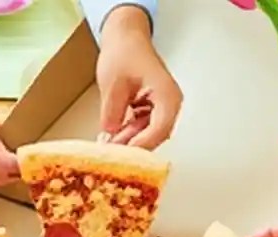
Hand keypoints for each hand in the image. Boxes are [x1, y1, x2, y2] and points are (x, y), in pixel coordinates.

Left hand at [96, 6, 181, 148]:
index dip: (142, 145)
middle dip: (133, 146)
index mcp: (167, 94)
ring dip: (129, 142)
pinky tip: (112, 138)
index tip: (124, 155)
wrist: (126, 38)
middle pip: (155, 135)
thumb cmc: (125, 52)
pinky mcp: (152, 110)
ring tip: (108, 148)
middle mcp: (169, 103)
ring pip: (148, 134)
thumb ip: (112, 112)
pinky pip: (142, 128)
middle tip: (111, 156)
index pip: (159, 128)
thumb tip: (110, 137)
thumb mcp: (113, 83)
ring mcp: (162, 108)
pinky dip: (128, 134)